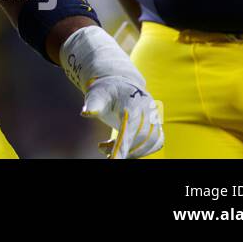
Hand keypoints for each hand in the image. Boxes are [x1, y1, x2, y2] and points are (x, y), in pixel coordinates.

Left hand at [59, 24, 163, 158]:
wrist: (120, 82)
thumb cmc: (105, 90)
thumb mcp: (96, 94)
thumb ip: (93, 104)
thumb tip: (85, 112)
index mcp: (133, 103)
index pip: (129, 129)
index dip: (122, 146)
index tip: (114, 159)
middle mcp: (148, 111)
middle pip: (139, 140)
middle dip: (123, 150)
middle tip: (104, 150)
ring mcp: (155, 119)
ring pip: (148, 144)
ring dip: (129, 151)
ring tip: (107, 148)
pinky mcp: (157, 127)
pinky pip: (153, 144)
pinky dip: (138, 150)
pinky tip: (119, 146)